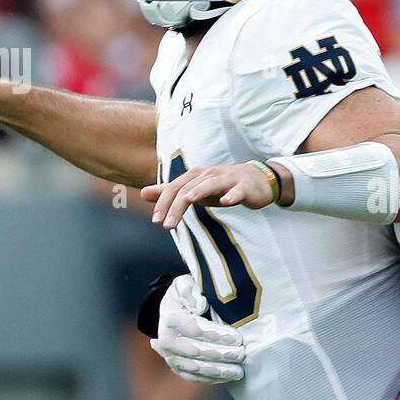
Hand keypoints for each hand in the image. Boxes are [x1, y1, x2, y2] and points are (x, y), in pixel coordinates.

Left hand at [142, 163, 276, 228]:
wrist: (256, 180)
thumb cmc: (222, 186)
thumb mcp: (194, 190)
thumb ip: (170, 192)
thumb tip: (143, 193)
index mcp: (195, 176)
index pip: (175, 188)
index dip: (164, 203)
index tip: (156, 221)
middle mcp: (209, 174)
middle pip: (189, 188)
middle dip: (176, 205)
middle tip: (166, 225)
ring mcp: (228, 179)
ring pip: (211, 184)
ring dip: (199, 192)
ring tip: (188, 201)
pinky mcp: (245, 187)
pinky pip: (238, 190)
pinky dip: (232, 194)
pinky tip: (226, 202)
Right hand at [150, 274, 245, 383]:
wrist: (173, 311)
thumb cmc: (186, 297)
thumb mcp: (186, 284)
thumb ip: (190, 289)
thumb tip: (199, 304)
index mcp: (171, 319)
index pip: (197, 329)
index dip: (218, 335)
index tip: (236, 338)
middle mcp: (167, 341)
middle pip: (197, 351)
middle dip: (222, 354)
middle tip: (242, 354)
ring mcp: (171, 357)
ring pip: (196, 368)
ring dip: (219, 371)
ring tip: (238, 370)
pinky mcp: (178, 368)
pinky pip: (195, 377)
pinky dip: (212, 379)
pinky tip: (228, 376)